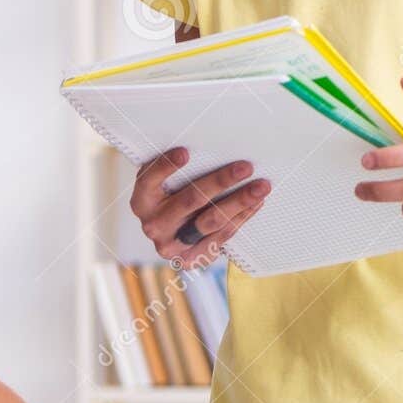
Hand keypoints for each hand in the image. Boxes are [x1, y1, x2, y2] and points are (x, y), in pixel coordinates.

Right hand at [129, 148, 270, 268]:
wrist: (171, 238)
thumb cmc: (171, 198)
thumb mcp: (165, 184)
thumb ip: (176, 171)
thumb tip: (209, 143)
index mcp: (142, 201)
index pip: (150, 180)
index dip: (166, 166)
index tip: (185, 152)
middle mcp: (153, 224)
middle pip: (190, 200)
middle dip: (220, 181)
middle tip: (245, 167)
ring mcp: (171, 245)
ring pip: (210, 221)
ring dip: (239, 202)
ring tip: (260, 187)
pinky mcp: (190, 258)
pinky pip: (222, 236)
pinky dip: (241, 217)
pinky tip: (255, 203)